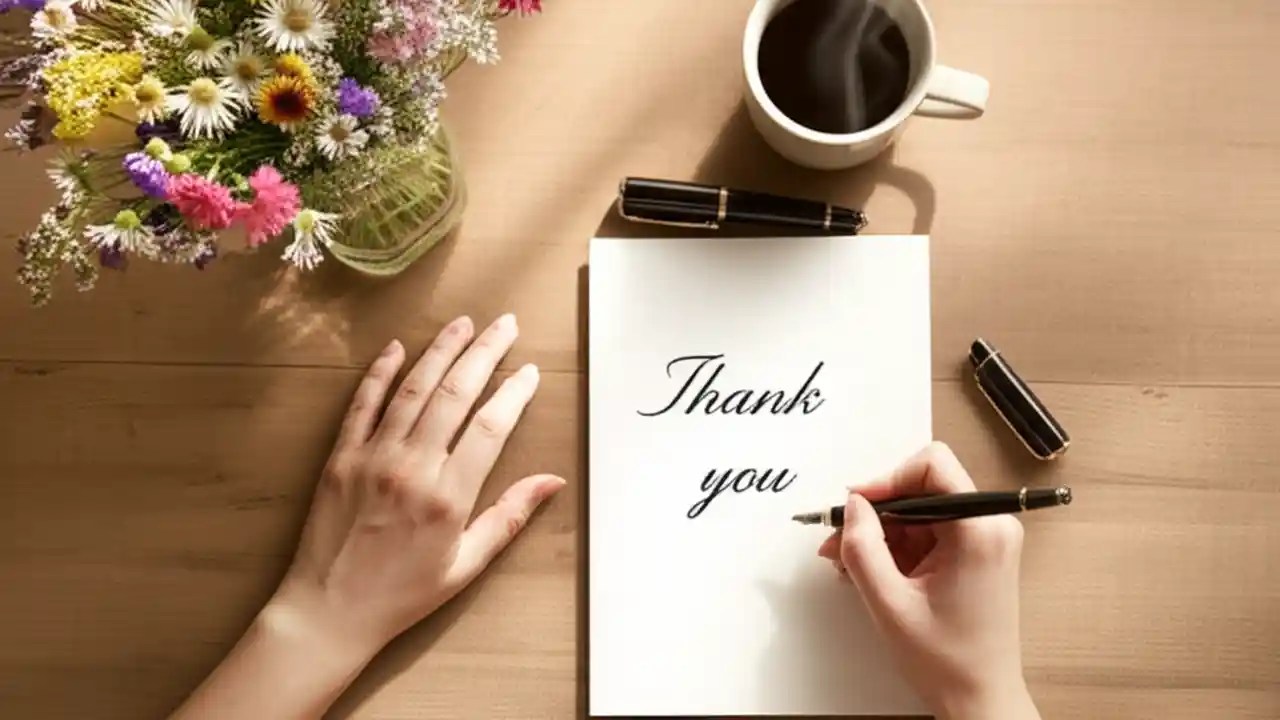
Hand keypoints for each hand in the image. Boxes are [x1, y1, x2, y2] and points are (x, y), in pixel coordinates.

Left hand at [269, 313, 564, 665]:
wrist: (328, 611)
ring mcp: (373, 458)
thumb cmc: (401, 595)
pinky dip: (380, 372)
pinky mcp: (341, 457)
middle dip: (484, 353)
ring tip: (463, 324)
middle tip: (505, 325)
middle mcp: (412, 468)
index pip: (490, 427)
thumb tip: (551, 482)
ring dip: (440, 351)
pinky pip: (363, 404)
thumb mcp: (466, 565)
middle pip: (455, 394)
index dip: (513, 393)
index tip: (528, 372)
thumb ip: (508, 517)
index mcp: (448, 498)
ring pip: (413, 390)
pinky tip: (398, 348)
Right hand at [818, 443, 1039, 719]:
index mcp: (980, 530)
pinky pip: (929, 531)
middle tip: (838, 541)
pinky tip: (874, 572)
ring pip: (920, 510)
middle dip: (876, 514)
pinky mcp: (977, 552)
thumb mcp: (888, 602)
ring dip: (883, 534)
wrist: (979, 697)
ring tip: (850, 566)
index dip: (886, 479)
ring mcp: (987, 538)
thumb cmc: (946, 660)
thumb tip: (853, 505)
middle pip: (922, 488)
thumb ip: (863, 547)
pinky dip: (898, 547)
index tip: (856, 506)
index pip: (932, 465)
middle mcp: (992, 525)